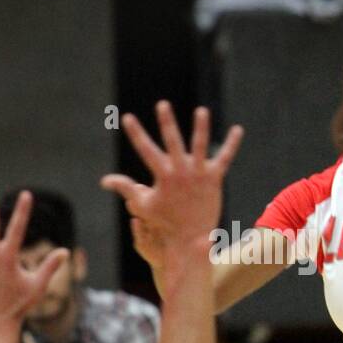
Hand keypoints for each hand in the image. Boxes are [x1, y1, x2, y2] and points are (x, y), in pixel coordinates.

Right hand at [101, 102, 242, 258]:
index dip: (136, 134)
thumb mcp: (143, 204)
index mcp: (163, 176)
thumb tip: (105, 180)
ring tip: (202, 111)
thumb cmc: (164, 220)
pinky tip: (238, 129)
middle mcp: (181, 171)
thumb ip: (125, 187)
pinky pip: (225, 158)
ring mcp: (199, 174)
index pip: (146, 150)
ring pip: (201, 145)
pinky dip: (232, 144)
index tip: (127, 117)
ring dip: (201, 127)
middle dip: (166, 122)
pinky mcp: (215, 178)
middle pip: (173, 142)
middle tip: (162, 104)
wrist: (190, 238)